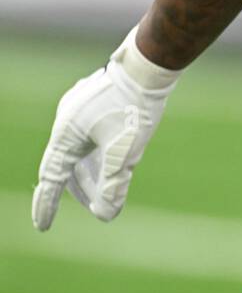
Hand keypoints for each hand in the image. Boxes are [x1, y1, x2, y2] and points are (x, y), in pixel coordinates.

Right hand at [32, 26, 179, 229]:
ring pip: (78, 148)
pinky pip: (88, 134)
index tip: (43, 227)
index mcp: (66, 133)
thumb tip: (105, 215)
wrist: (147, 66)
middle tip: (96, 207)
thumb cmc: (134, 108)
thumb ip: (113, 185)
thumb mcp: (124, 152)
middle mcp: (66, 120)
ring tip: (107, 187)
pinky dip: (96, 152)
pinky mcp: (93, 101)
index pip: (53, 177)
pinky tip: (112, 158)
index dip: (47, 204)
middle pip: (66, 164)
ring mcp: (78, 108)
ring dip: (90, 170)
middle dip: (80, 189)